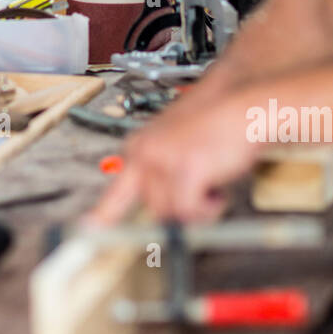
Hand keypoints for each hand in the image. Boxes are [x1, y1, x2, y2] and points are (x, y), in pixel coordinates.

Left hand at [88, 92, 260, 225]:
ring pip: (173, 212)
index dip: (102, 216)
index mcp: (139, 147)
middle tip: (200, 189)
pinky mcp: (186, 171)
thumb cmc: (217, 123)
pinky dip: (209, 208)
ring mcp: (164, 162)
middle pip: (152, 207)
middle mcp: (145, 154)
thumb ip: (161, 173)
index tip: (89, 230)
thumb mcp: (177, 145)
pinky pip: (191, 211)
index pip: (114, 191)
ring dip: (198, 207)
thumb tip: (157, 206)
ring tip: (212, 182)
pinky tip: (218, 189)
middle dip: (180, 205)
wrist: (243, 102)